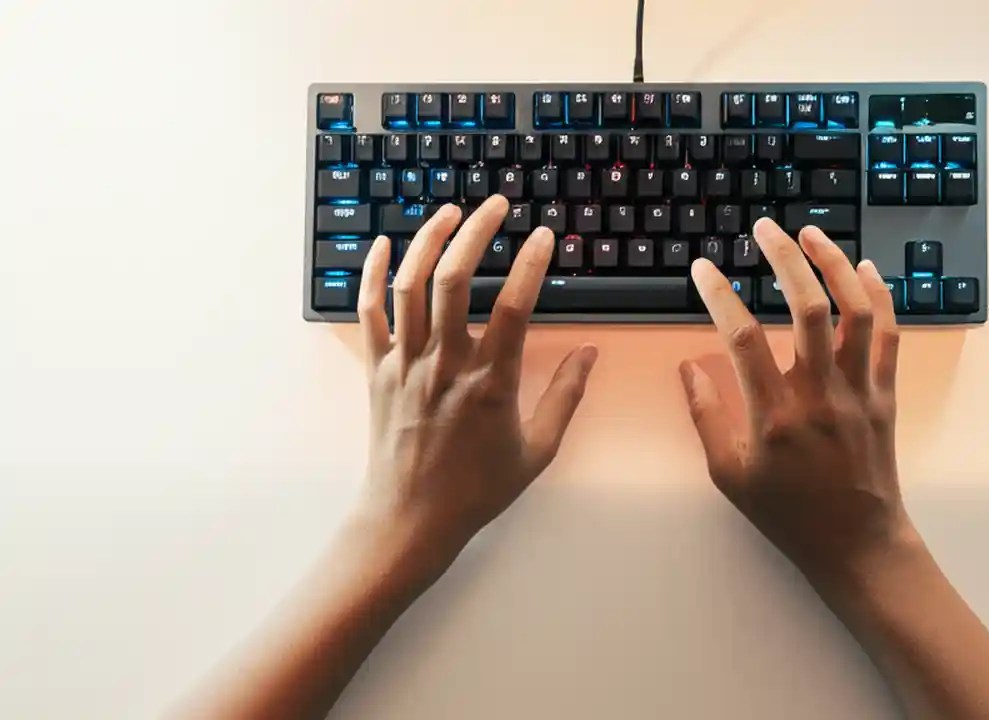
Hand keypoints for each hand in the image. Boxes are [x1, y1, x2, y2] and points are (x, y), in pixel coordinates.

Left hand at [354, 196, 597, 590]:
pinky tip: (383, 245)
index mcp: (491, 382)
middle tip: (495, 206)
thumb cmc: (476, 489)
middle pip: (455, 279)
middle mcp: (445, 364)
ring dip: (428, 241)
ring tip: (449, 212)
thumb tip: (591, 352)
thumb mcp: (538, 449)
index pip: (514, 305)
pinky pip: (368, 313)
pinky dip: (371, 274)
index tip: (545, 235)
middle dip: (476, 232)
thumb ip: (567, 396)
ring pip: (410, 286)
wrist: (411, 520)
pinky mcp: (377, 371)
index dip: (532, 263)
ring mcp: (406, 364)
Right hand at [680, 218, 913, 588]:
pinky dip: (879, 297)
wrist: (856, 543)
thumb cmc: (788, 513)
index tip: (704, 269)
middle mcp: (818, 396)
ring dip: (834, 266)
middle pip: (805, 309)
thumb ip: (706, 417)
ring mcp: (858, 393)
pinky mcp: (885, 395)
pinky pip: (889, 336)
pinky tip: (864, 270)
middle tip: (765, 229)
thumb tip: (688, 366)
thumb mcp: (729, 475)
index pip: (741, 338)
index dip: (720, 295)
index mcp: (772, 417)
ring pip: (854, 313)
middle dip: (784, 259)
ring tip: (812, 235)